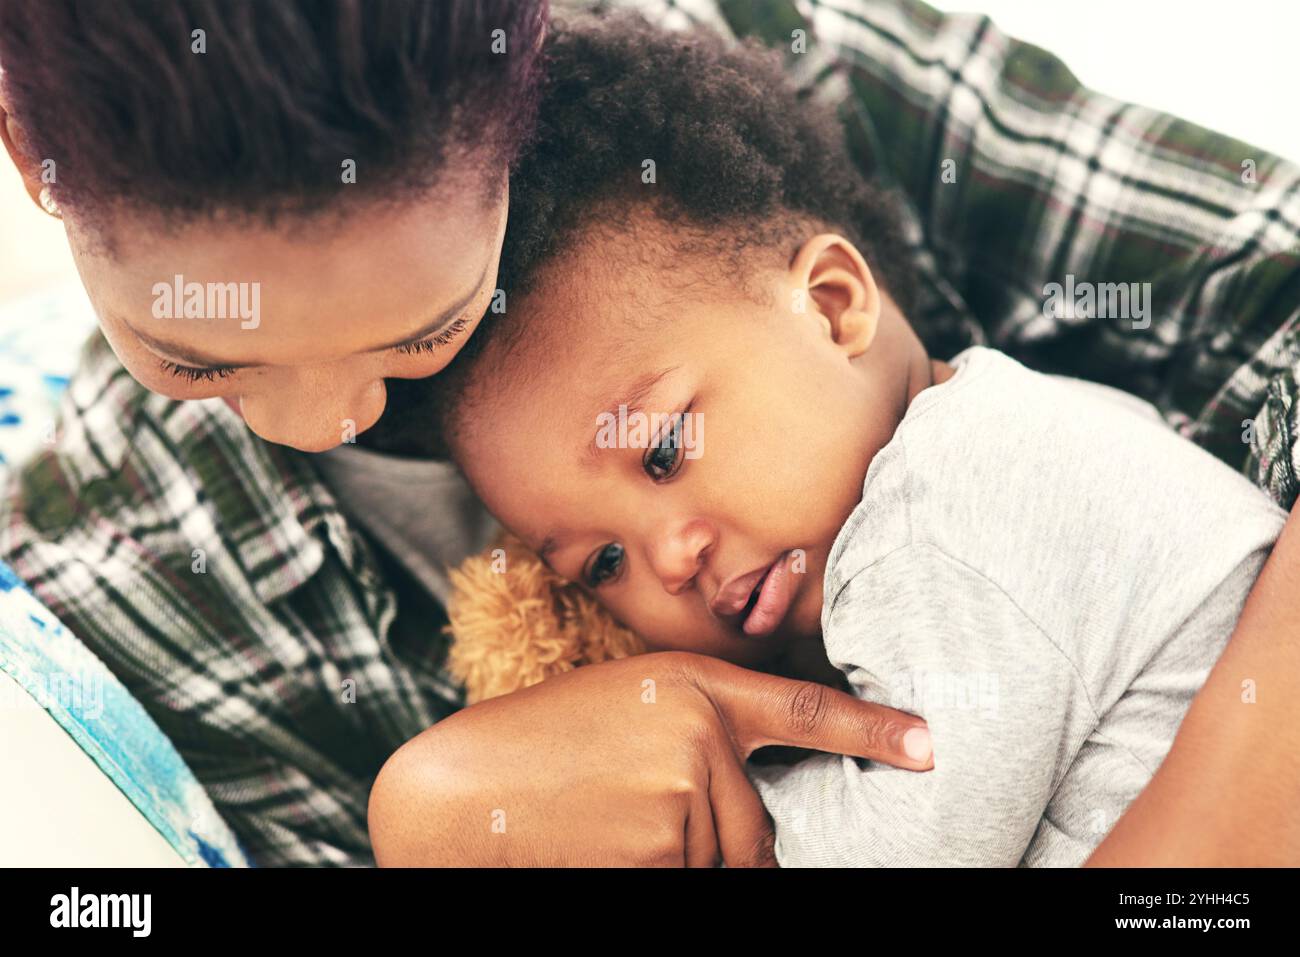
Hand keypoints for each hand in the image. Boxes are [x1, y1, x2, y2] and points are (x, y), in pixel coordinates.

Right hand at [368, 651, 931, 866]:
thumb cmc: (545, 741)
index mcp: (694, 687)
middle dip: (719, 840)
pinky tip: (606, 845)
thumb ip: (700, 732)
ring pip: (722, 862)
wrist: (463, 786)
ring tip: (610, 823)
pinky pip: (688, 878)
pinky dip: (656, 871)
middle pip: (757, 828)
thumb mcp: (629, 707)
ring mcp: (684, 795)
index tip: (930, 745)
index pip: (805, 711)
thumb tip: (748, 791)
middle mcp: (701, 735)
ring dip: (680, 860)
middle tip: (638, 813)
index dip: (873, 729)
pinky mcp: (661, 851)